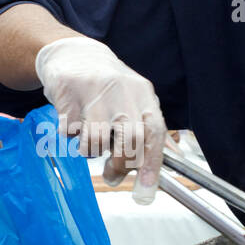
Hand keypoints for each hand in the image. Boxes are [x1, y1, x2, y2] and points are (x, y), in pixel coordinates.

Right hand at [34, 36, 166, 203]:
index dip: (153, 164)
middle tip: (112, 176)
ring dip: (91, 149)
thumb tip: (177, 160)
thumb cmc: (109, 85)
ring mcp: (93, 91)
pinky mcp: (67, 94)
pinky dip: (71, 136)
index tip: (146, 190)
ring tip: (90, 137)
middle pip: (129, 140)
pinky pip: (70, 133)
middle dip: (120, 165)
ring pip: (96, 140)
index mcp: (143, 94)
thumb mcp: (136, 100)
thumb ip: (152, 130)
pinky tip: (74, 121)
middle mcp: (122, 90)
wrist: (74, 54)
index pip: (155, 132)